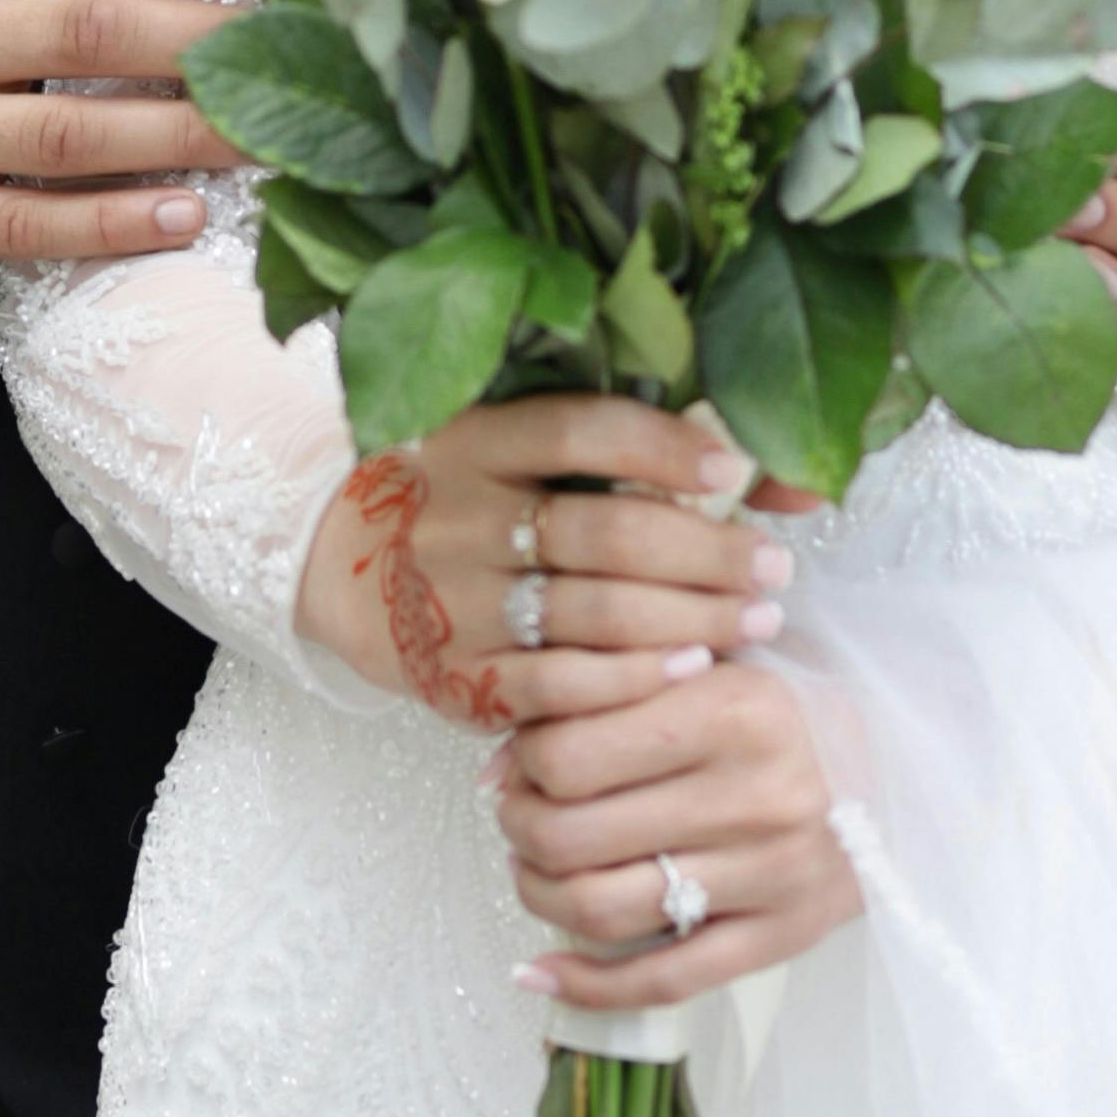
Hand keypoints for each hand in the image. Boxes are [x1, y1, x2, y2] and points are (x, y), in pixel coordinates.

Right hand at [293, 395, 781, 725]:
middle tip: (774, 566)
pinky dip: (635, 681)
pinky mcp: (455, 676)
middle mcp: (459, 513)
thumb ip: (630, 447)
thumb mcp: (518, 447)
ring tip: (756, 617)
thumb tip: (775, 470)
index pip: (580, 429)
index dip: (666, 448)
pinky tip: (691, 670)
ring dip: (692, 619)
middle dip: (708, 552)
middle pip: (605, 532)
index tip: (737, 469)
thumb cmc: (466, 497)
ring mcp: (453, 600)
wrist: (340, 567)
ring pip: (593, 613)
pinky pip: (560, 687)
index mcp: (475, 437)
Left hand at [493, 645, 863, 1005]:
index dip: (525, 763)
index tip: (526, 761)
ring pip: (604, 910)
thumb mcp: (703, 669)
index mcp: (734, 710)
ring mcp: (774, 874)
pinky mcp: (784, 935)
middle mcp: (759, 795)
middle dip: (520, 828)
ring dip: (539, 894)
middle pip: (573, 837)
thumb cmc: (776, 710)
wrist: (893, 762)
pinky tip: (538, 971)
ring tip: (535, 868)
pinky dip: (587, 985)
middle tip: (518, 813)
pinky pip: (664, 981)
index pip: (570, 754)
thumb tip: (498, 768)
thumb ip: (607, 695)